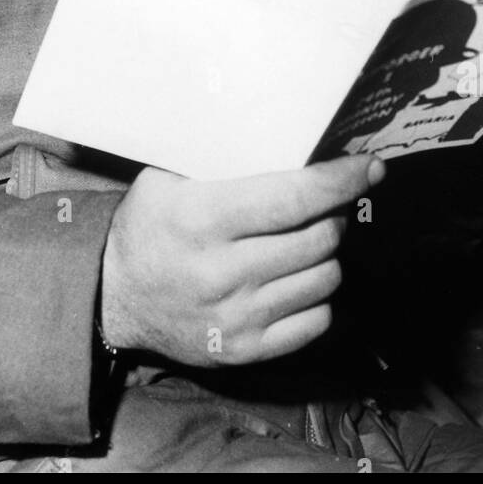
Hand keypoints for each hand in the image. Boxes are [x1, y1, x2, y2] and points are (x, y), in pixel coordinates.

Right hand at [100, 155, 382, 365]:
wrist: (112, 295)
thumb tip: (289, 132)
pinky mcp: (245, 351)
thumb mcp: (166, 177)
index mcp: (203, 219)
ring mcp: (236, 317)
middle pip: (318, 238)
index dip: (340, 181)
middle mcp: (222, 272)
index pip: (293, 198)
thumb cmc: (148, 224)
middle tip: (325, 203)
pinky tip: (297, 277)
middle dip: (334, 214)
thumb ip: (220, 159)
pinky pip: (315, 320)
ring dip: (327, 254)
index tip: (370, 167)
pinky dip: (317, 295)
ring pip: (324, 279)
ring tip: (308, 239)